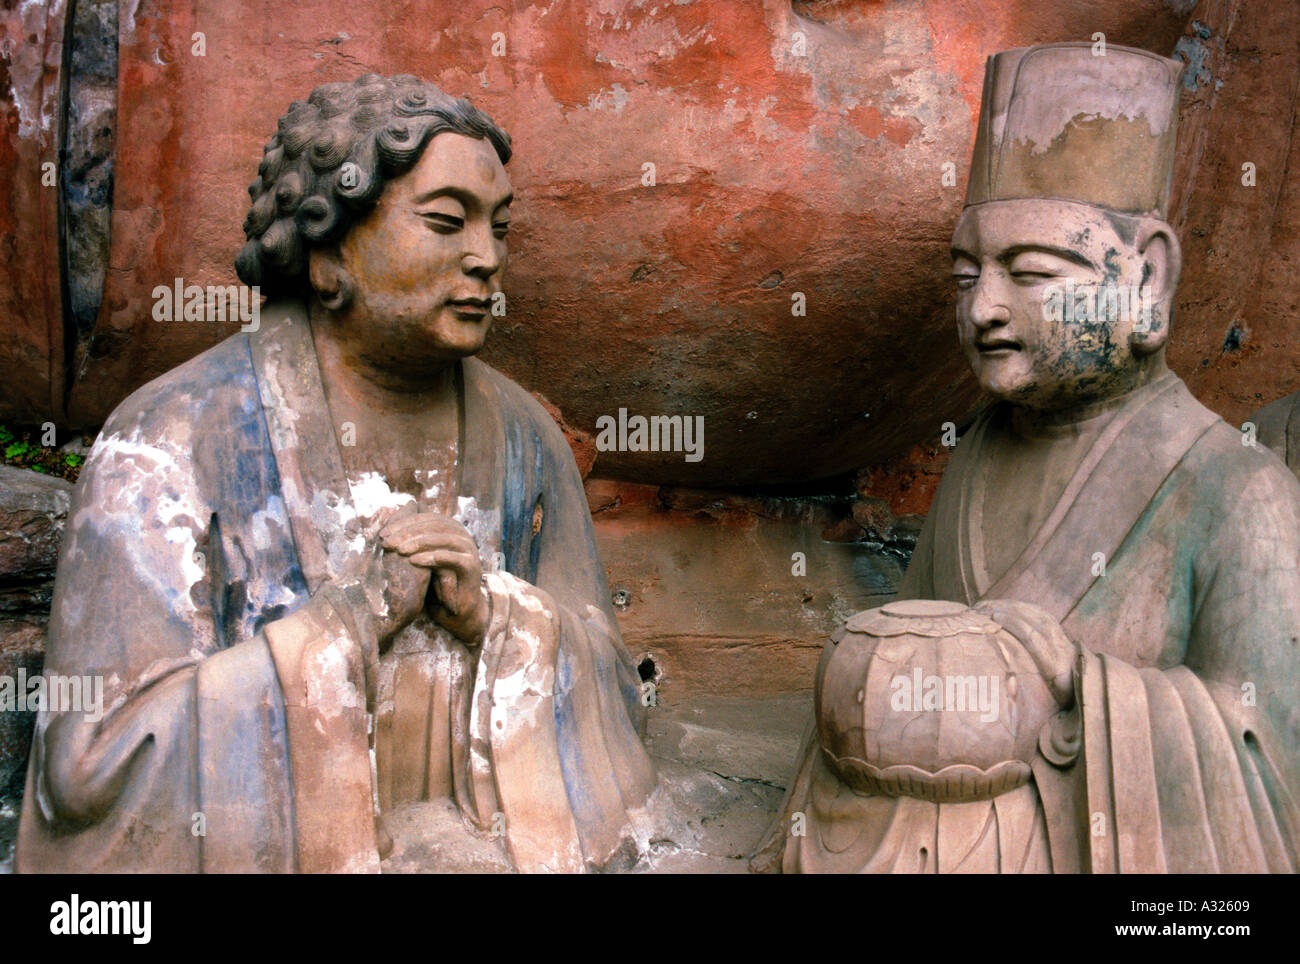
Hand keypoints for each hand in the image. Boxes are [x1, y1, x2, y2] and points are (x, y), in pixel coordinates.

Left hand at [380, 511, 488, 645]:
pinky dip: (432, 557)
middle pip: (434, 525)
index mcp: (450, 528)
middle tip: (388, 543)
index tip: (383, 534)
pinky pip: (452, 558)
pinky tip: (413, 561)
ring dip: (419, 543)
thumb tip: (390, 525)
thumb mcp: (420, 556)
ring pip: (444, 539)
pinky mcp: (472, 566)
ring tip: (399, 551)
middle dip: (408, 532)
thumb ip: (412, 539)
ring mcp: (469, 549)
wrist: (455, 608)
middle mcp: (462, 535)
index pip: (426, 518)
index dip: (403, 523)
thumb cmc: (434, 581)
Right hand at [974, 598, 1076, 706]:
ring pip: (1035, 612)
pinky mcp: (1058, 629)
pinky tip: (1003, 605)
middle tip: (981, 609)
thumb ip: (1025, 696)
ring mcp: (1060, 635)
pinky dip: (1019, 606)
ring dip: (1010, 605)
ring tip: (987, 605)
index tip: (993, 617)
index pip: (1033, 637)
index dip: (1013, 623)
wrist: (1084, 685)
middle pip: (1033, 620)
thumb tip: (1007, 686)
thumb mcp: (1045, 704)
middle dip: (1007, 610)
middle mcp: (1059, 645)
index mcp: (1055, 664)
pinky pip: (1038, 612)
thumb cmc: (1057, 698)